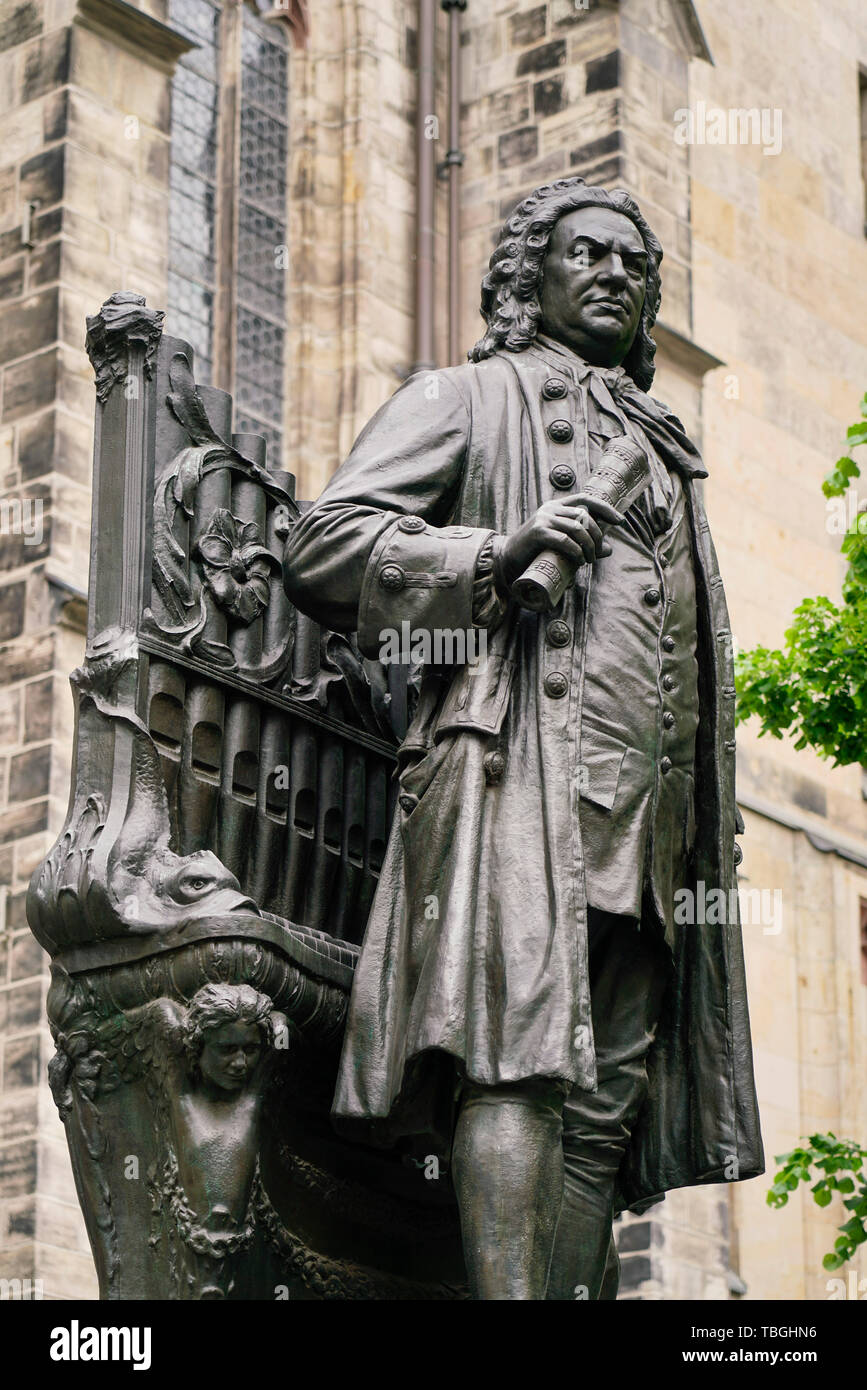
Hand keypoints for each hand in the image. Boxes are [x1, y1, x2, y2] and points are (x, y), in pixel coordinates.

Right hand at [498, 496, 614, 587]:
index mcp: (556, 506)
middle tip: (597, 554)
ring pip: (577, 528)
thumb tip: (609, 550)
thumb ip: (583, 545)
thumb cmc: (536, 553)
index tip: (619, 520)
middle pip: (585, 516)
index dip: (605, 508)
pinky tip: (578, 561)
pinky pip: (564, 540)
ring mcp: (543, 519)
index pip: (585, 500)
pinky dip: (576, 551)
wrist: (506, 560)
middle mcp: (550, 509)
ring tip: (588, 561)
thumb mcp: (562, 546)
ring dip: (588, 546)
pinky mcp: (538, 533)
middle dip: (597, 536)